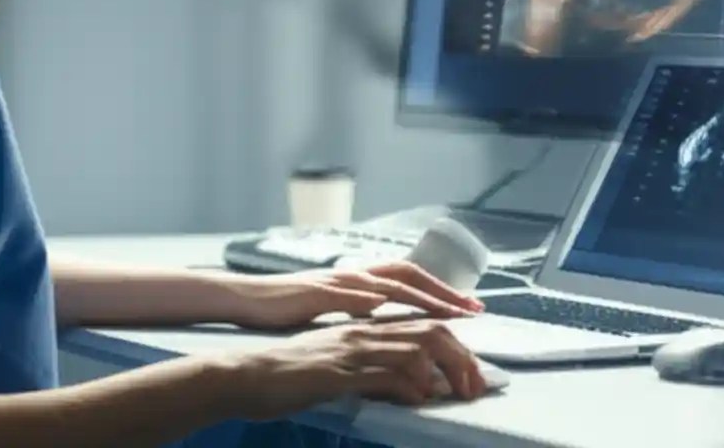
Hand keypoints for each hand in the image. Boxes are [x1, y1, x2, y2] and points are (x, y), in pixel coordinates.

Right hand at [228, 261, 484, 330]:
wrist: (247, 300)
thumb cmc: (287, 308)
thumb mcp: (332, 309)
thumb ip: (360, 311)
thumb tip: (387, 321)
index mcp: (359, 278)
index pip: (409, 278)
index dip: (440, 289)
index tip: (469, 305)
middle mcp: (354, 276)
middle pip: (409, 277)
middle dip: (443, 293)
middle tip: (473, 309)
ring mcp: (336, 284)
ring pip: (388, 287)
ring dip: (421, 299)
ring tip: (448, 315)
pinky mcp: (316, 296)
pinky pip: (350, 302)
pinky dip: (373, 306)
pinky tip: (392, 316)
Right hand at [229, 319, 486, 417]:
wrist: (248, 376)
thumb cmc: (292, 373)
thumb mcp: (340, 360)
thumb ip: (373, 363)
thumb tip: (407, 381)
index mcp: (365, 325)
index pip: (423, 323)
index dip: (456, 341)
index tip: (475, 366)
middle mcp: (364, 330)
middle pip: (430, 331)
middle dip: (462, 357)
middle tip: (476, 385)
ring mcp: (352, 348)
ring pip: (415, 347)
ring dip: (445, 372)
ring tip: (458, 393)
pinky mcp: (339, 371)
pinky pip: (386, 373)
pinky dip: (411, 386)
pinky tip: (420, 400)